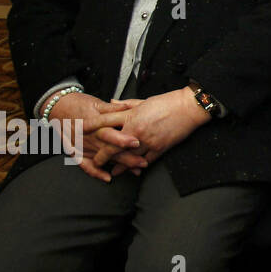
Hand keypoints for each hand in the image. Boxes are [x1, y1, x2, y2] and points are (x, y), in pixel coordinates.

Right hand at [48, 93, 143, 181]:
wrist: (58, 108)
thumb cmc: (79, 104)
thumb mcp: (96, 103)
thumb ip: (113, 108)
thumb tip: (129, 107)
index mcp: (94, 125)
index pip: (109, 134)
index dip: (122, 139)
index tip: (136, 143)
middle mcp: (88, 138)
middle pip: (109, 150)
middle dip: (127, 158)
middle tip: (143, 162)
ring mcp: (82, 147)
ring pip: (103, 159)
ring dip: (119, 166)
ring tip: (135, 171)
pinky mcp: (77, 152)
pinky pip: (85, 165)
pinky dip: (96, 172)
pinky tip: (108, 178)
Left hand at [93, 87, 210, 175]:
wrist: (189, 108)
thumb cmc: (169, 102)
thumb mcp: (144, 100)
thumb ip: (126, 104)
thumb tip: (111, 103)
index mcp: (132, 115)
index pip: (105, 121)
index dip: (91, 127)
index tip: (81, 132)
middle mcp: (136, 129)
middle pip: (112, 145)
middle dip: (102, 155)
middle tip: (95, 160)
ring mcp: (147, 140)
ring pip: (127, 157)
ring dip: (118, 165)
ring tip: (111, 170)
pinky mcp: (159, 148)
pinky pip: (144, 161)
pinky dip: (136, 166)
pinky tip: (132, 170)